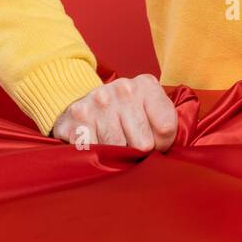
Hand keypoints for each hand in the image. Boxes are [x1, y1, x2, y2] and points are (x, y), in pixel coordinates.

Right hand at [51, 73, 177, 153]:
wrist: (87, 106)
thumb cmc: (127, 114)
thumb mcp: (152, 111)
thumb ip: (166, 127)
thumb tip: (161, 154)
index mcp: (146, 85)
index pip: (165, 128)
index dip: (161, 144)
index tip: (154, 141)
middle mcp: (123, 89)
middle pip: (144, 143)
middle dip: (139, 152)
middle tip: (130, 145)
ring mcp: (98, 101)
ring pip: (118, 150)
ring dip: (117, 156)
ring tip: (113, 145)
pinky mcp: (76, 118)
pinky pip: (94, 151)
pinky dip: (96, 156)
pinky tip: (96, 145)